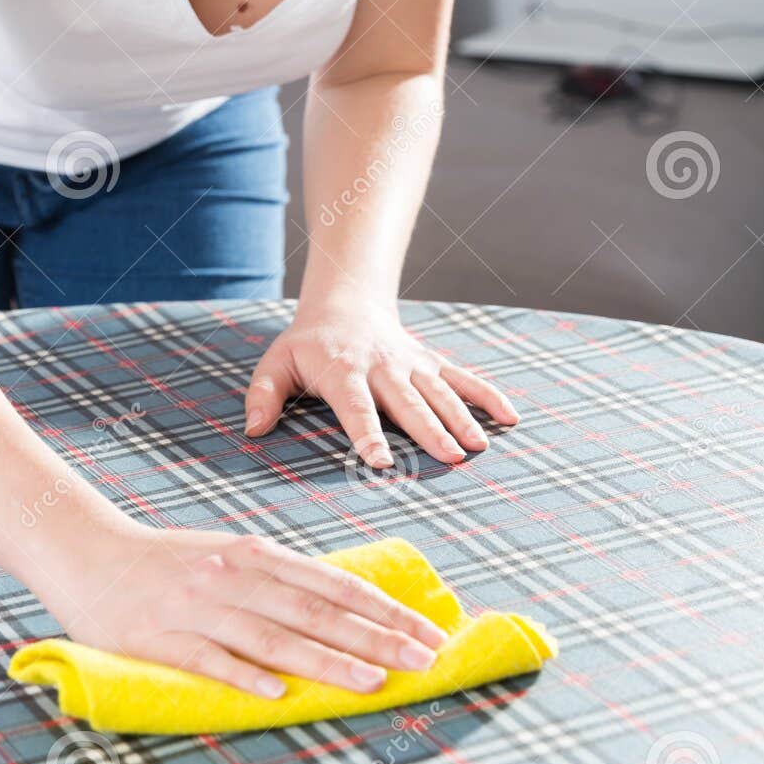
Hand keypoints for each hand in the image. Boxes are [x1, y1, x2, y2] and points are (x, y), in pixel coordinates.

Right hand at [55, 520, 448, 699]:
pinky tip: (277, 692)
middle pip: (315, 612)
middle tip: (423, 659)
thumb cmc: (169, 563)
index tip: (427, 630)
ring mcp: (200, 609)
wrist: (90, 554)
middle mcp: (235, 578)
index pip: (332, 585)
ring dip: (327, 660)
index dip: (383, 609)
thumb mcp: (230, 558)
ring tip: (372, 681)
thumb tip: (342, 606)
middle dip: (375, 637)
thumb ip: (279, 581)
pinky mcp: (164, 639)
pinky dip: (245, 675)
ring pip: (274, 637)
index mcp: (254, 555)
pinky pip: (210, 660)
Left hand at [244, 293, 518, 467]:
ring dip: (461, 419)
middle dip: (429, 430)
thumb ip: (263, 395)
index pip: (356, 407)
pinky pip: (463, 379)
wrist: (345, 302)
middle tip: (451, 458)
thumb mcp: (276, 363)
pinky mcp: (431, 363)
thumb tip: (253, 430)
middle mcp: (382, 367)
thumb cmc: (307, 346)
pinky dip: (488, 396)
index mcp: (343, 372)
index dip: (367, 433)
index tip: (380, 460)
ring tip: (479, 447)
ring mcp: (411, 364)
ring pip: (440, 393)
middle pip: (408, 402)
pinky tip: (510, 418)